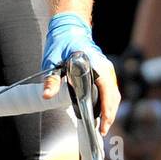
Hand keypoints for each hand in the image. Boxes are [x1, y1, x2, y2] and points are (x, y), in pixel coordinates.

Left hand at [40, 12, 118, 133]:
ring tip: (102, 126)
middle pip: (113, 95)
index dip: (106, 108)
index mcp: (94, 63)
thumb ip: (52, 79)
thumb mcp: (53, 60)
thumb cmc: (61, 42)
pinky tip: (100, 113)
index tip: (103, 123)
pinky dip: (108, 103)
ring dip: (110, 110)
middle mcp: (105, 66)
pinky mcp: (104, 71)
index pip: (106, 89)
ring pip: (114, 94)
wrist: (69, 27)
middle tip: (101, 132)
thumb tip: (46, 95)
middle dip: (109, 115)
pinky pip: (110, 90)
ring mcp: (107, 69)